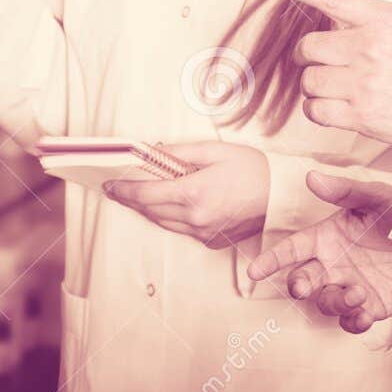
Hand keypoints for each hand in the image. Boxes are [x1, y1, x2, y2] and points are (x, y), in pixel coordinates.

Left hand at [103, 141, 270, 248]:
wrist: (281, 195)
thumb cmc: (253, 169)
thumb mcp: (214, 151)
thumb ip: (179, 153)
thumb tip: (152, 153)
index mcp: (193, 193)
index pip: (145, 194)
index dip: (123, 190)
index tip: (109, 186)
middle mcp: (195, 218)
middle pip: (150, 211)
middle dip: (132, 199)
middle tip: (118, 189)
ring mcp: (203, 233)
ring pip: (163, 223)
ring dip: (148, 210)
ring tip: (140, 195)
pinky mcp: (211, 241)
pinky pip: (181, 230)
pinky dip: (170, 218)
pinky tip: (170, 205)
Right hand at [246, 172, 391, 333]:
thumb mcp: (377, 197)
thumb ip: (345, 190)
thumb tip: (311, 177)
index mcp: (328, 236)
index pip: (292, 249)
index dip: (272, 260)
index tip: (254, 272)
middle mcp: (334, 264)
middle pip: (302, 281)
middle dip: (298, 285)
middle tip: (305, 285)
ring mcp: (351, 286)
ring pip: (326, 303)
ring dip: (335, 302)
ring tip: (357, 293)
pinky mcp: (372, 306)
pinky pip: (352, 322)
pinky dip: (354, 322)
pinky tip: (365, 315)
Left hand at [267, 0, 391, 150]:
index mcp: (383, 18)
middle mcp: (368, 49)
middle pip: (309, 46)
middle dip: (313, 51)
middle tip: (331, 56)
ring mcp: (363, 85)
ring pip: (309, 80)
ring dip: (316, 81)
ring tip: (339, 81)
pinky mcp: (361, 116)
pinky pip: (315, 111)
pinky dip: (319, 108)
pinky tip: (337, 104)